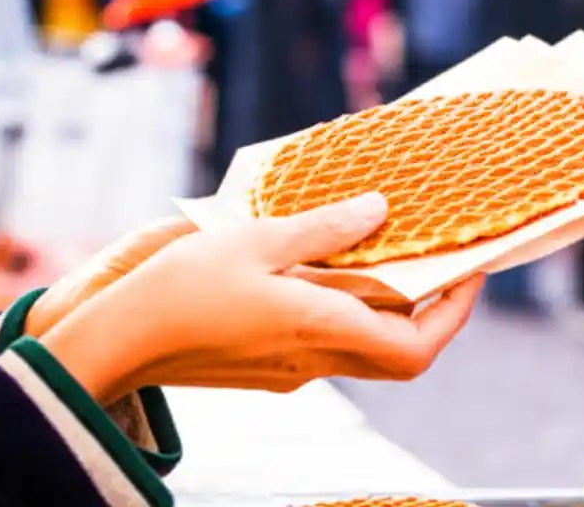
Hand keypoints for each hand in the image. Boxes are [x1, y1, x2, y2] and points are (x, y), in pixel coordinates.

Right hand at [41, 193, 483, 401]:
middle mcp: (313, 360)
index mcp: (319, 329)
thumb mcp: (254, 239)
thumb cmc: (179, 289)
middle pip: (399, 355)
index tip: (470, 272)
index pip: (416, 347)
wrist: (113, 343)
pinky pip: (327, 344)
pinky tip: (328, 270)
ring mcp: (289, 370)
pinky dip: (347, 312)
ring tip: (387, 254)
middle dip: (433, 313)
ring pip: (364, 349)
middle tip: (442, 264)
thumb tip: (379, 212)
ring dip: (388, 310)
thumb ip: (323, 228)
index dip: (454, 313)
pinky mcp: (266, 368)